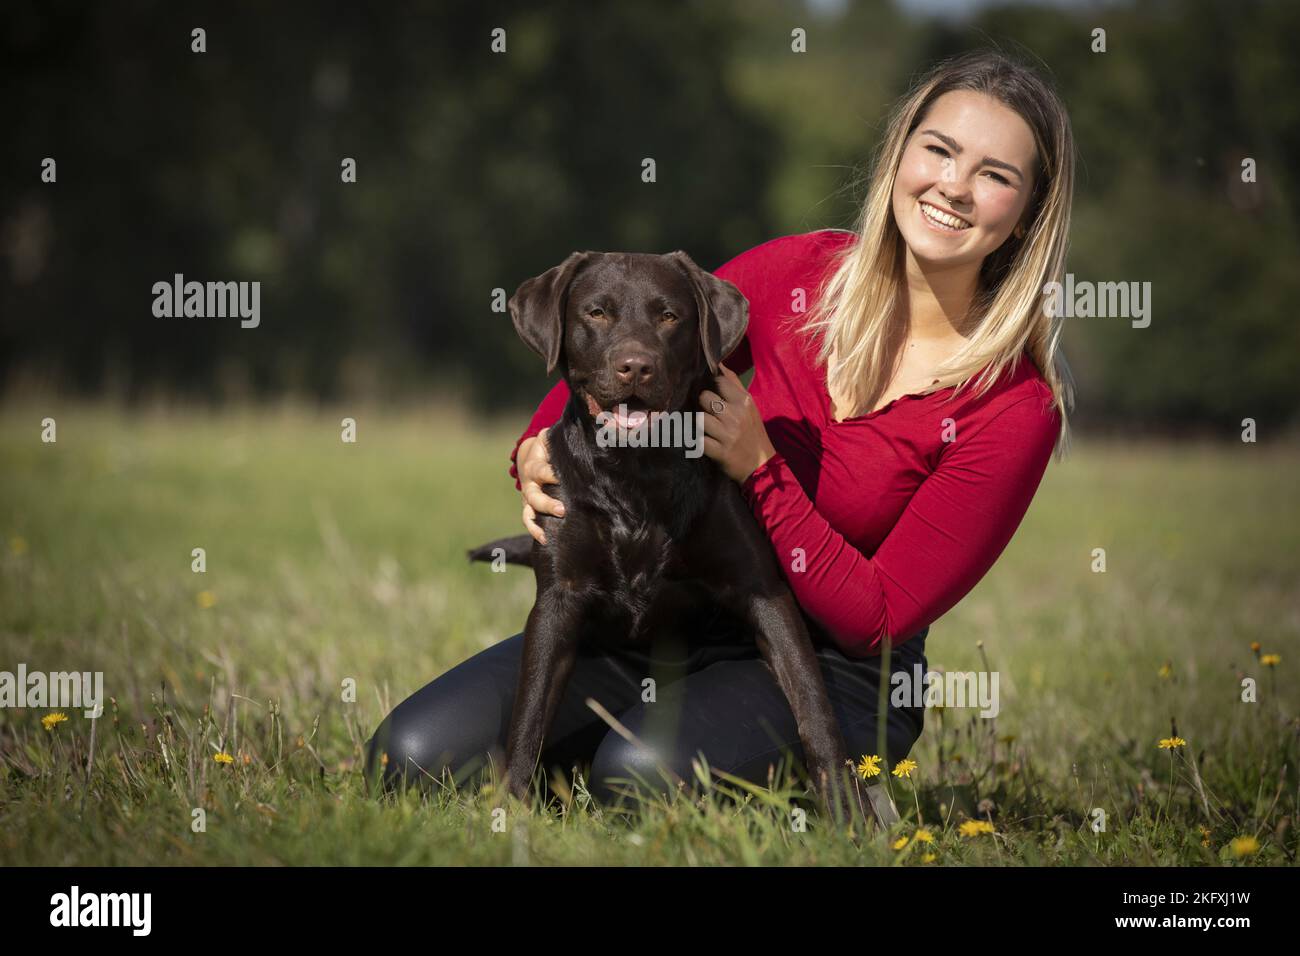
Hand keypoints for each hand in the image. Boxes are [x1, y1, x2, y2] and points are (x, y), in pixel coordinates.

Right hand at [518, 427, 564, 544]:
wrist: (529, 455)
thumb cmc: (549, 446)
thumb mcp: (553, 437)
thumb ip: (565, 436)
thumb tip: (594, 428)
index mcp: (536, 463)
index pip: (542, 471)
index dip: (551, 475)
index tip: (561, 479)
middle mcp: (529, 482)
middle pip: (535, 495)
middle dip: (547, 503)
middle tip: (563, 510)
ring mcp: (528, 496)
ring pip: (529, 509)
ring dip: (539, 520)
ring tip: (549, 532)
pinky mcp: (529, 505)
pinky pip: (528, 519)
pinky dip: (534, 530)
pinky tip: (545, 539)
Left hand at [699, 364, 777, 483]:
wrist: (762, 464)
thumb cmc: (753, 432)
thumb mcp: (750, 406)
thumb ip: (734, 385)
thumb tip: (720, 365)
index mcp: (744, 402)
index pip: (719, 382)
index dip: (711, 386)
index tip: (712, 395)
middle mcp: (736, 415)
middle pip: (704, 398)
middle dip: (703, 406)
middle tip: (708, 414)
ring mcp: (727, 434)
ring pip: (699, 419)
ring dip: (700, 425)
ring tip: (706, 429)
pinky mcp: (719, 451)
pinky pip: (699, 441)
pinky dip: (699, 442)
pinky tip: (705, 442)